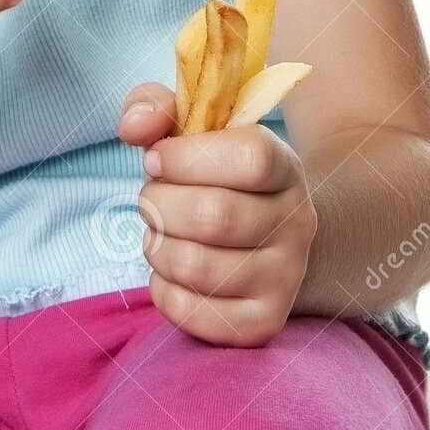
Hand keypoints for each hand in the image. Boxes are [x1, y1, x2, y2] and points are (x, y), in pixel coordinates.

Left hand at [117, 83, 317, 345]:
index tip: (155, 159)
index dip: (186, 158)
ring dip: (157, 247)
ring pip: (198, 267)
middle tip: (151, 201)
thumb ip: (156, 107)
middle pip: (213, 215)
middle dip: (158, 205)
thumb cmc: (213, 175)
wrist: (267, 238)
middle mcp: (297, 221)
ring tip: (161, 234)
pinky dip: (163, 291)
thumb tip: (132, 127)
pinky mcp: (264, 321)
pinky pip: (194, 313)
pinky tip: (170, 273)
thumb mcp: (191, 129)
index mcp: (283, 165)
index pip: (249, 157)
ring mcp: (286, 276)